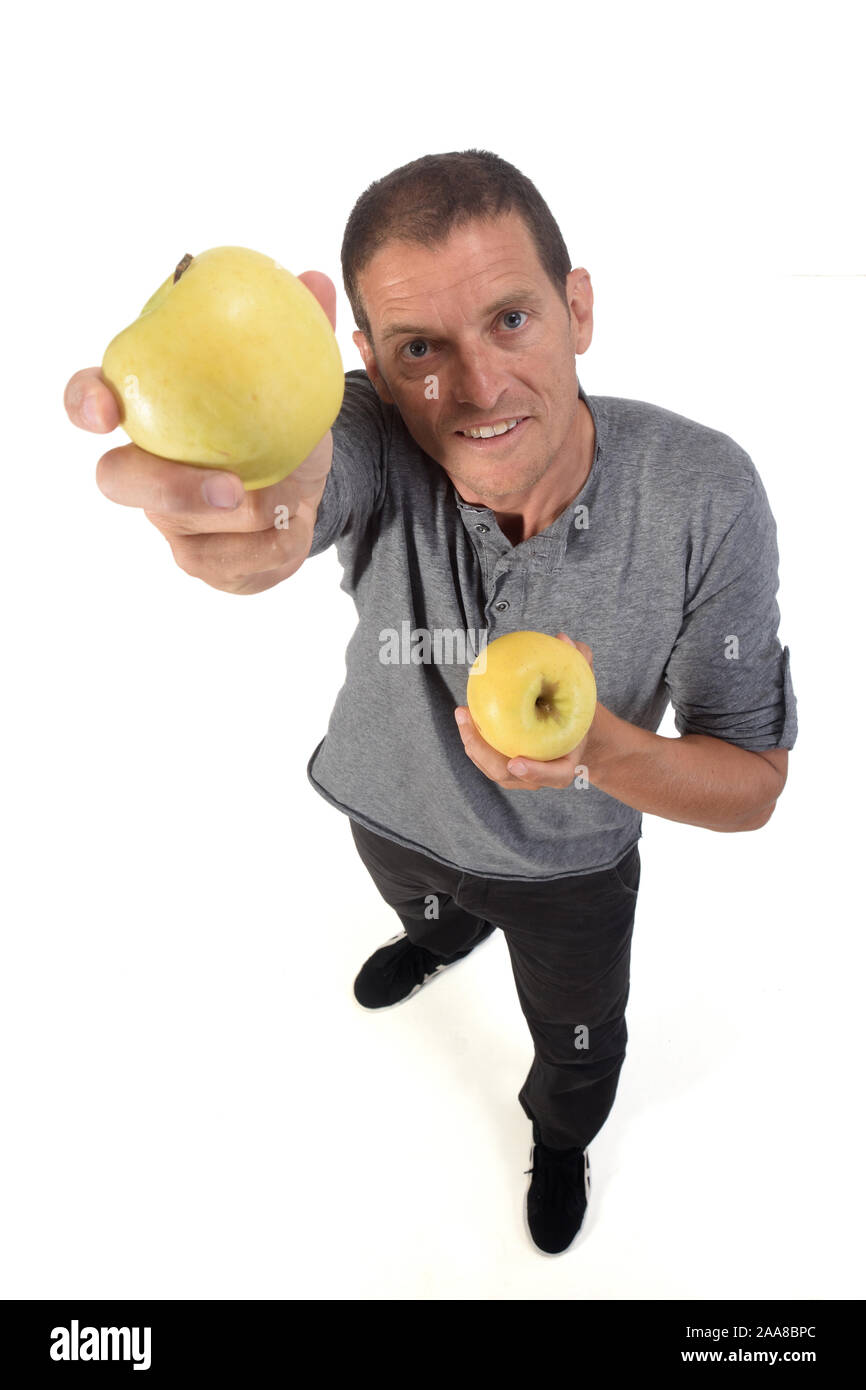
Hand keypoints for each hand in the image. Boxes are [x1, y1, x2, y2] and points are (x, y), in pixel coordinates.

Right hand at [64, 270, 337, 595]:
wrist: (309, 487)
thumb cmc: (280, 419)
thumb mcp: (295, 373)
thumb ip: (297, 326)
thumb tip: (312, 279)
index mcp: (149, 408)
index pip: (90, 398)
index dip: (85, 402)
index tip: (105, 408)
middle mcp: (141, 467)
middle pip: (118, 480)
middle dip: (169, 486)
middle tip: (231, 486)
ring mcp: (166, 520)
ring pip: (188, 530)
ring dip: (252, 514)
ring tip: (293, 496)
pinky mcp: (198, 560)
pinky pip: (229, 564)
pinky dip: (272, 545)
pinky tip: (294, 526)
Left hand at [454, 634, 598, 789]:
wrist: (574, 732)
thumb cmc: (579, 710)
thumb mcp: (585, 687)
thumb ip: (580, 664)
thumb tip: (563, 639)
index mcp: (567, 762)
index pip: (555, 775)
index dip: (536, 772)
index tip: (517, 762)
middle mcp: (542, 774)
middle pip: (510, 775)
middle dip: (485, 754)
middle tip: (470, 725)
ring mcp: (521, 774)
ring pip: (491, 768)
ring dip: (473, 744)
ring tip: (463, 714)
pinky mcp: (504, 765)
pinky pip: (485, 757)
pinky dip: (473, 738)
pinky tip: (464, 714)